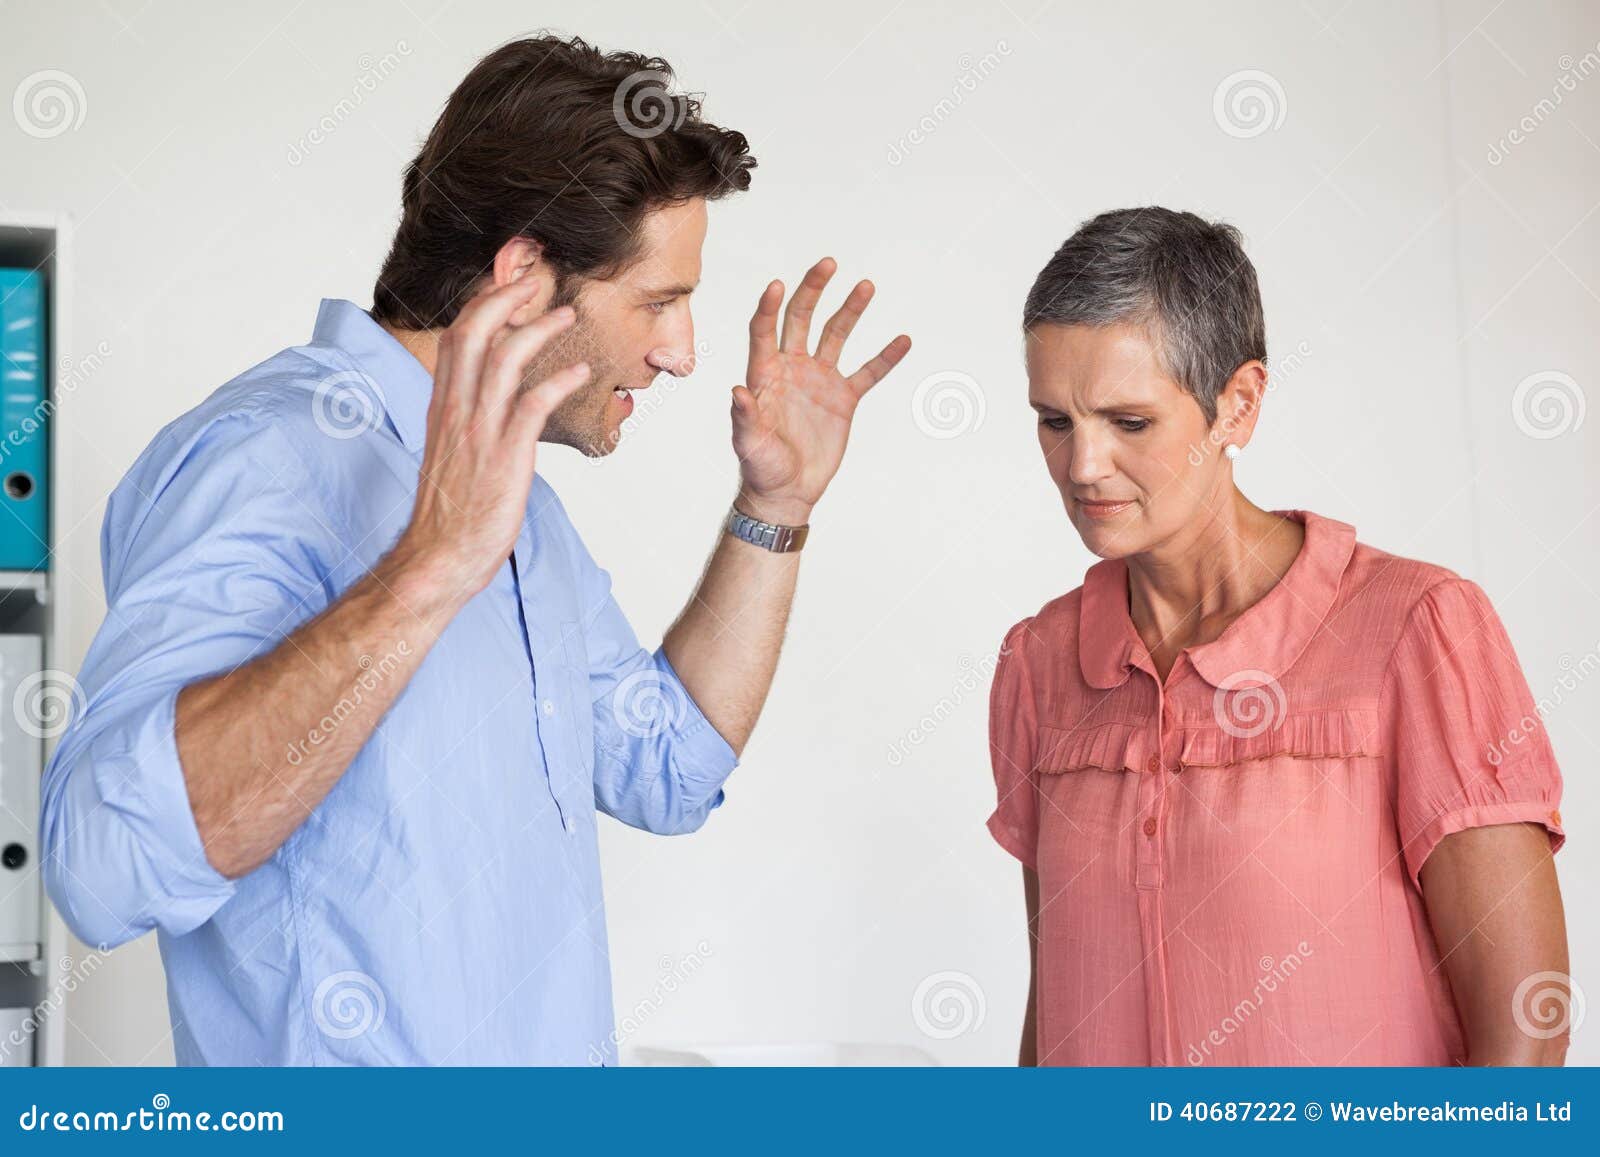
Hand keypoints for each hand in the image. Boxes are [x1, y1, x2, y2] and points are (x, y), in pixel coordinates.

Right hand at [395, 277, 590, 605]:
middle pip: (473, 332)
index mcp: (442, 408)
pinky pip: (532, 404)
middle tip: (535, 281)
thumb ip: (466, 423)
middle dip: (505, 297)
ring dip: (539, 329)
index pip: (454, 339)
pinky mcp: (505, 456)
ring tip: (567, 315)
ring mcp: (480, 431)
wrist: (439, 559)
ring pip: (504, 358)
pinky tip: (580, 372)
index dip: (481, 305)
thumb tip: (490, 406)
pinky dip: (559, 380)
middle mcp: (457, 411)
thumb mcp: (450, 455)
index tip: (507, 286)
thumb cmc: (449, 514)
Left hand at [732, 258, 910, 524]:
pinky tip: (902, 340)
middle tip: (828, 263)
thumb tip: (738, 391)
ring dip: (850, 310)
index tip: (777, 285)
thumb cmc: (760, 468)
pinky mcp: (843, 399)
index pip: (764, 330)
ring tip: (866, 285)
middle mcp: (792, 368)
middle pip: (801, 319)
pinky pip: (868, 372)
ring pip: (836, 335)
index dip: (769, 307)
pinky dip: (885, 357)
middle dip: (813, 290)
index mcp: (765, 374)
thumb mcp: (748, 443)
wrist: (786, 492)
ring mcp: (819, 381)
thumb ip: (744, 416)